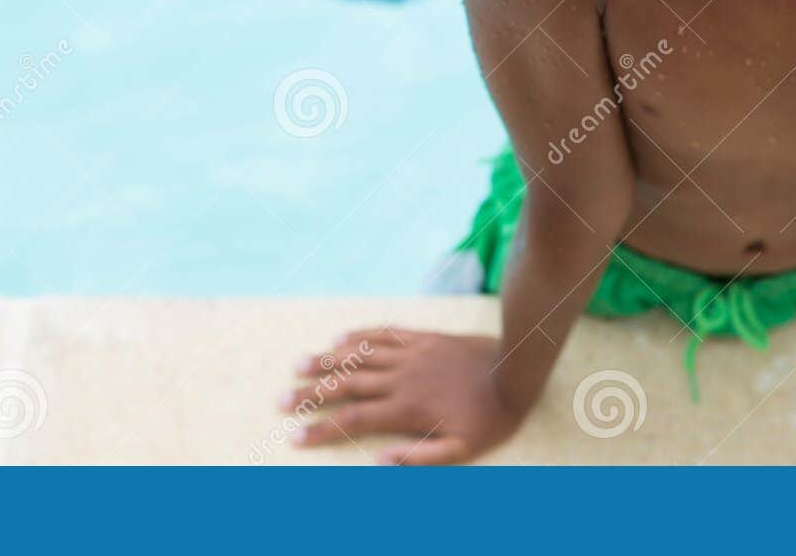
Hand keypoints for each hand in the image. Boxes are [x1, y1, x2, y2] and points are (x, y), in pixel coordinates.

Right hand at [284, 328, 525, 464]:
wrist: (514, 371)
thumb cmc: (489, 418)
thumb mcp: (462, 450)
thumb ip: (420, 459)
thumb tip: (379, 462)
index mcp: (406, 408)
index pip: (352, 419)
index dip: (320, 429)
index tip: (295, 436)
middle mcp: (401, 378)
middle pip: (346, 384)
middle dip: (311, 393)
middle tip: (281, 399)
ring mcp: (411, 354)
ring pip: (360, 355)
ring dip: (328, 360)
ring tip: (299, 364)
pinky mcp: (423, 338)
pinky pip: (385, 333)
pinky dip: (361, 335)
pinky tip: (342, 337)